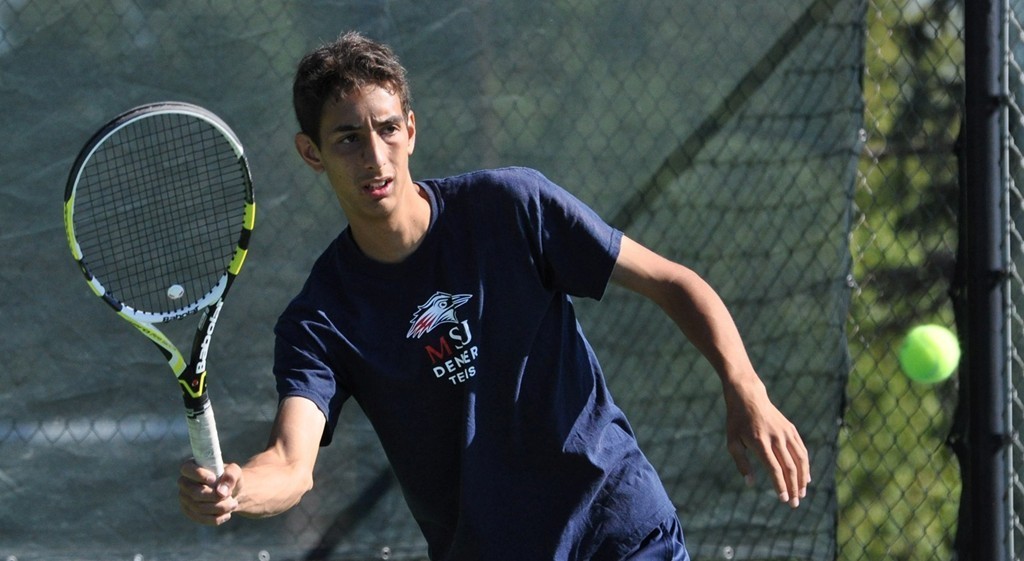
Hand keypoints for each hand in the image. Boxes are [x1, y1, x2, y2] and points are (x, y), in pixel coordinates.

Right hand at [178, 459, 242, 524]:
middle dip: (215, 496)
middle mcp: (184, 483)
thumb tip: (221, 492)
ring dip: (219, 508)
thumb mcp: (235, 472)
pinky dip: (217, 518)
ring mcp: (184, 499)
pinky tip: (227, 514)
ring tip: (233, 504)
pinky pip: (201, 518)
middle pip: (195, 493)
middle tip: (229, 495)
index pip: (187, 469)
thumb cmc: (229, 478)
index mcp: (192, 467)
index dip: (199, 475)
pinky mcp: (189, 512)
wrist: (230, 493)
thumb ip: (230, 476)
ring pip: (199, 508)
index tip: (214, 479)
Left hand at [724, 379, 809, 507]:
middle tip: (794, 504)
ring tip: (802, 494)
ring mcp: (785, 432)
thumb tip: (751, 484)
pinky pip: (801, 450)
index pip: (774, 468)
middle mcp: (776, 437)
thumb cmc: (737, 421)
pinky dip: (805, 465)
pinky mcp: (791, 429)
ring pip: (799, 459)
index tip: (783, 500)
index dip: (780, 485)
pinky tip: (805, 478)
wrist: (748, 396)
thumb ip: (742, 463)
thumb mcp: (732, 442)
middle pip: (789, 467)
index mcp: (760, 442)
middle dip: (793, 488)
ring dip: (802, 479)